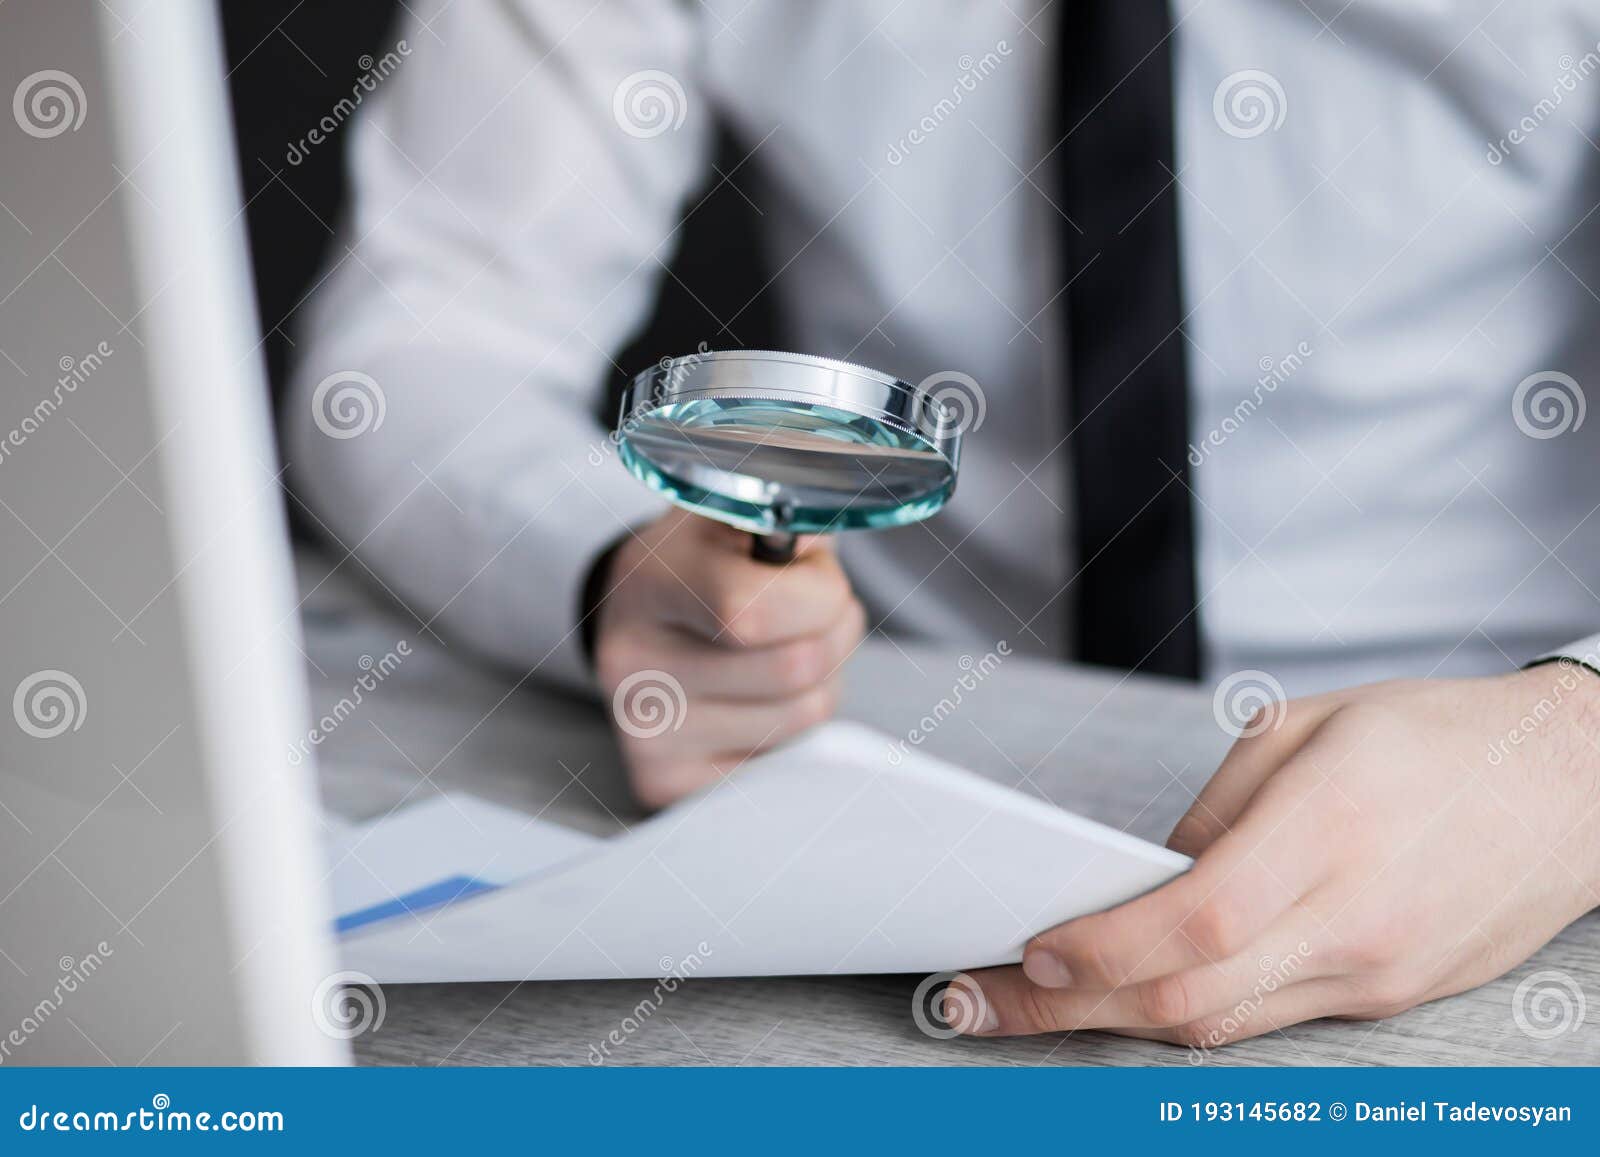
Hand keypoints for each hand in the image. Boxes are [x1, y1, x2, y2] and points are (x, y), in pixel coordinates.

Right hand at [593, 509, 865, 807]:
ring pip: (806, 716)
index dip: (816, 593)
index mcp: (647, 582)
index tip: (814, 575)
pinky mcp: (664, 784)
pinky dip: (792, 729)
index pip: (750, 610)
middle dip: (833, 631)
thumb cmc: (706, 559)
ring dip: (822, 679)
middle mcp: (631, 665)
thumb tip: (820, 538)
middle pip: (797, 668)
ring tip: (782, 650)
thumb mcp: (740, 514)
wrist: (636, 614)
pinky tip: (755, 698)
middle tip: (812, 612)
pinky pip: (786, 761)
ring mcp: (645, 735)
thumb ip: (789, 520)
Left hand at [945, 666, 1599, 1048]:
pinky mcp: (1389, 996)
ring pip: (1223, 1024)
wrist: (1572, 787)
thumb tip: (1139, 880)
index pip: (1194, 923)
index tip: (1029, 950)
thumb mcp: (1306, 728)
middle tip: (981, 1003)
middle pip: (1191, 998)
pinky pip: (1270, 1018)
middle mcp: (1355, 920)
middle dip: (1070, 1009)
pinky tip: (1135, 993)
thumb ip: (1214, 813)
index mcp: (1328, 831)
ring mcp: (1377, 972)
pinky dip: (1192, 1010)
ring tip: (1037, 1005)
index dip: (1100, 950)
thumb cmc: (1436, 736)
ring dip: (1117, 1021)